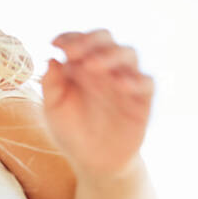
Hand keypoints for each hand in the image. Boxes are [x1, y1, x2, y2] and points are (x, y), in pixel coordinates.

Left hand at [40, 30, 152, 178]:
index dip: (69, 37)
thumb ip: (51, 85)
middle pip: (106, 39)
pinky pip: (147, 82)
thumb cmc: (71, 131)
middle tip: (75, 52)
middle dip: (90, 40)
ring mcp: (124, 81)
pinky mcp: (142, 100)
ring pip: (128, 53)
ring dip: (111, 55)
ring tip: (93, 66)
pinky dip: (135, 79)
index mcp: (79, 67)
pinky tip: (120, 85)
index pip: (78, 41)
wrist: (93, 161)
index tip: (55, 43)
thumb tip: (51, 59)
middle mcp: (104, 68)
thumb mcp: (53, 109)